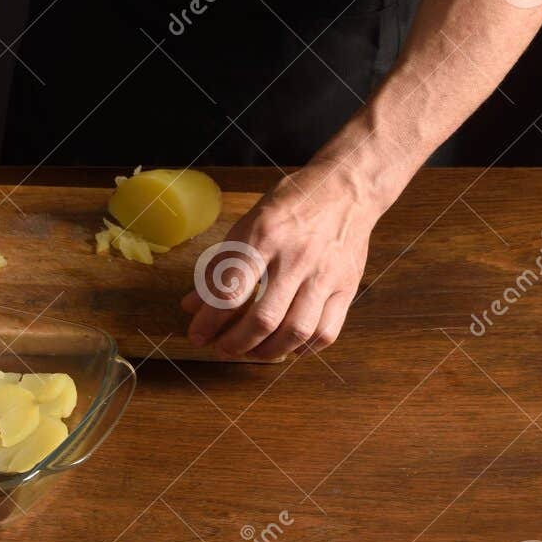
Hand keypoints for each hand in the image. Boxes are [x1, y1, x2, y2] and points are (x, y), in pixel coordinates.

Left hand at [180, 160, 376, 361]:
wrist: (344, 190)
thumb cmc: (291, 203)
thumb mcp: (249, 222)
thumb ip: (222, 264)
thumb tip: (193, 304)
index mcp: (264, 236)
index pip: (231, 291)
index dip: (209, 321)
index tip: (198, 335)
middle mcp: (295, 257)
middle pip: (263, 319)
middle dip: (235, 343)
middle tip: (222, 348)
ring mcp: (325, 275)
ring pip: (296, 332)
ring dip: (268, 352)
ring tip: (252, 351)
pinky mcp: (347, 287)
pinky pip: (326, 332)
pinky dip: (304, 348)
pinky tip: (288, 345)